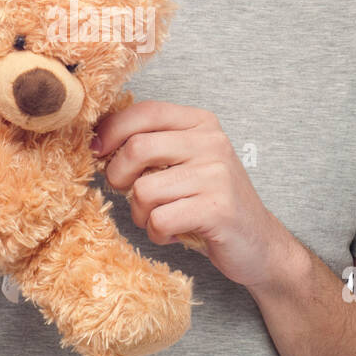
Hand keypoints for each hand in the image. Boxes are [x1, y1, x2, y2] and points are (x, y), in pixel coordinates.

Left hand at [92, 100, 294, 291]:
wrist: (258, 243)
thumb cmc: (210, 202)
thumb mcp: (185, 162)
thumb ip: (152, 144)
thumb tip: (98, 140)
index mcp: (201, 123)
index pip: (145, 111)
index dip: (111, 130)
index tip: (98, 151)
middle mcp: (211, 143)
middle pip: (136, 148)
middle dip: (118, 176)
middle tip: (127, 192)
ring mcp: (217, 175)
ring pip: (143, 190)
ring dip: (140, 214)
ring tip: (159, 218)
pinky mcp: (217, 209)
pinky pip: (159, 219)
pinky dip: (157, 232)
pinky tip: (172, 232)